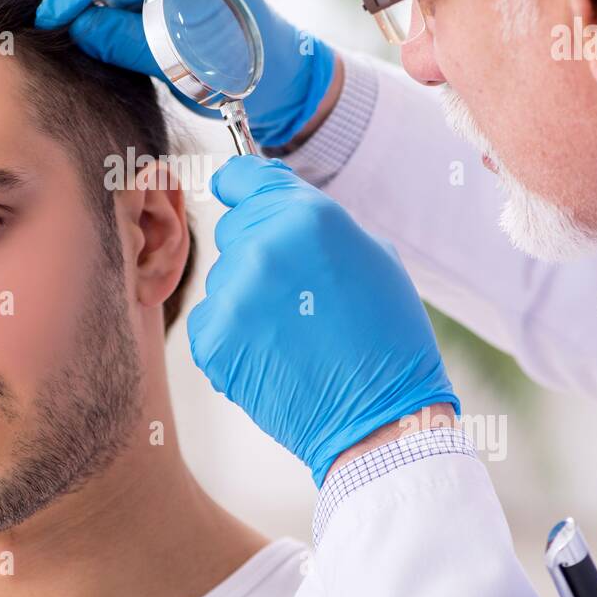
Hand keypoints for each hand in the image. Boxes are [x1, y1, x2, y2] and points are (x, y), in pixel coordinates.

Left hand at [187, 155, 459, 488]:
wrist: (380, 418)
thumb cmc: (387, 337)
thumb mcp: (371, 255)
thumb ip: (314, 220)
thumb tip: (274, 201)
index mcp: (306, 216)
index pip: (242, 177)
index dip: (241, 188)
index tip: (236, 194)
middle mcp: (263, 247)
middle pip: (234, 230)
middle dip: (258, 253)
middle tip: (298, 294)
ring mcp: (233, 295)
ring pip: (223, 280)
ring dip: (247, 299)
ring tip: (292, 332)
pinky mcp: (212, 340)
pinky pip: (209, 321)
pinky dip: (232, 337)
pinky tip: (271, 354)